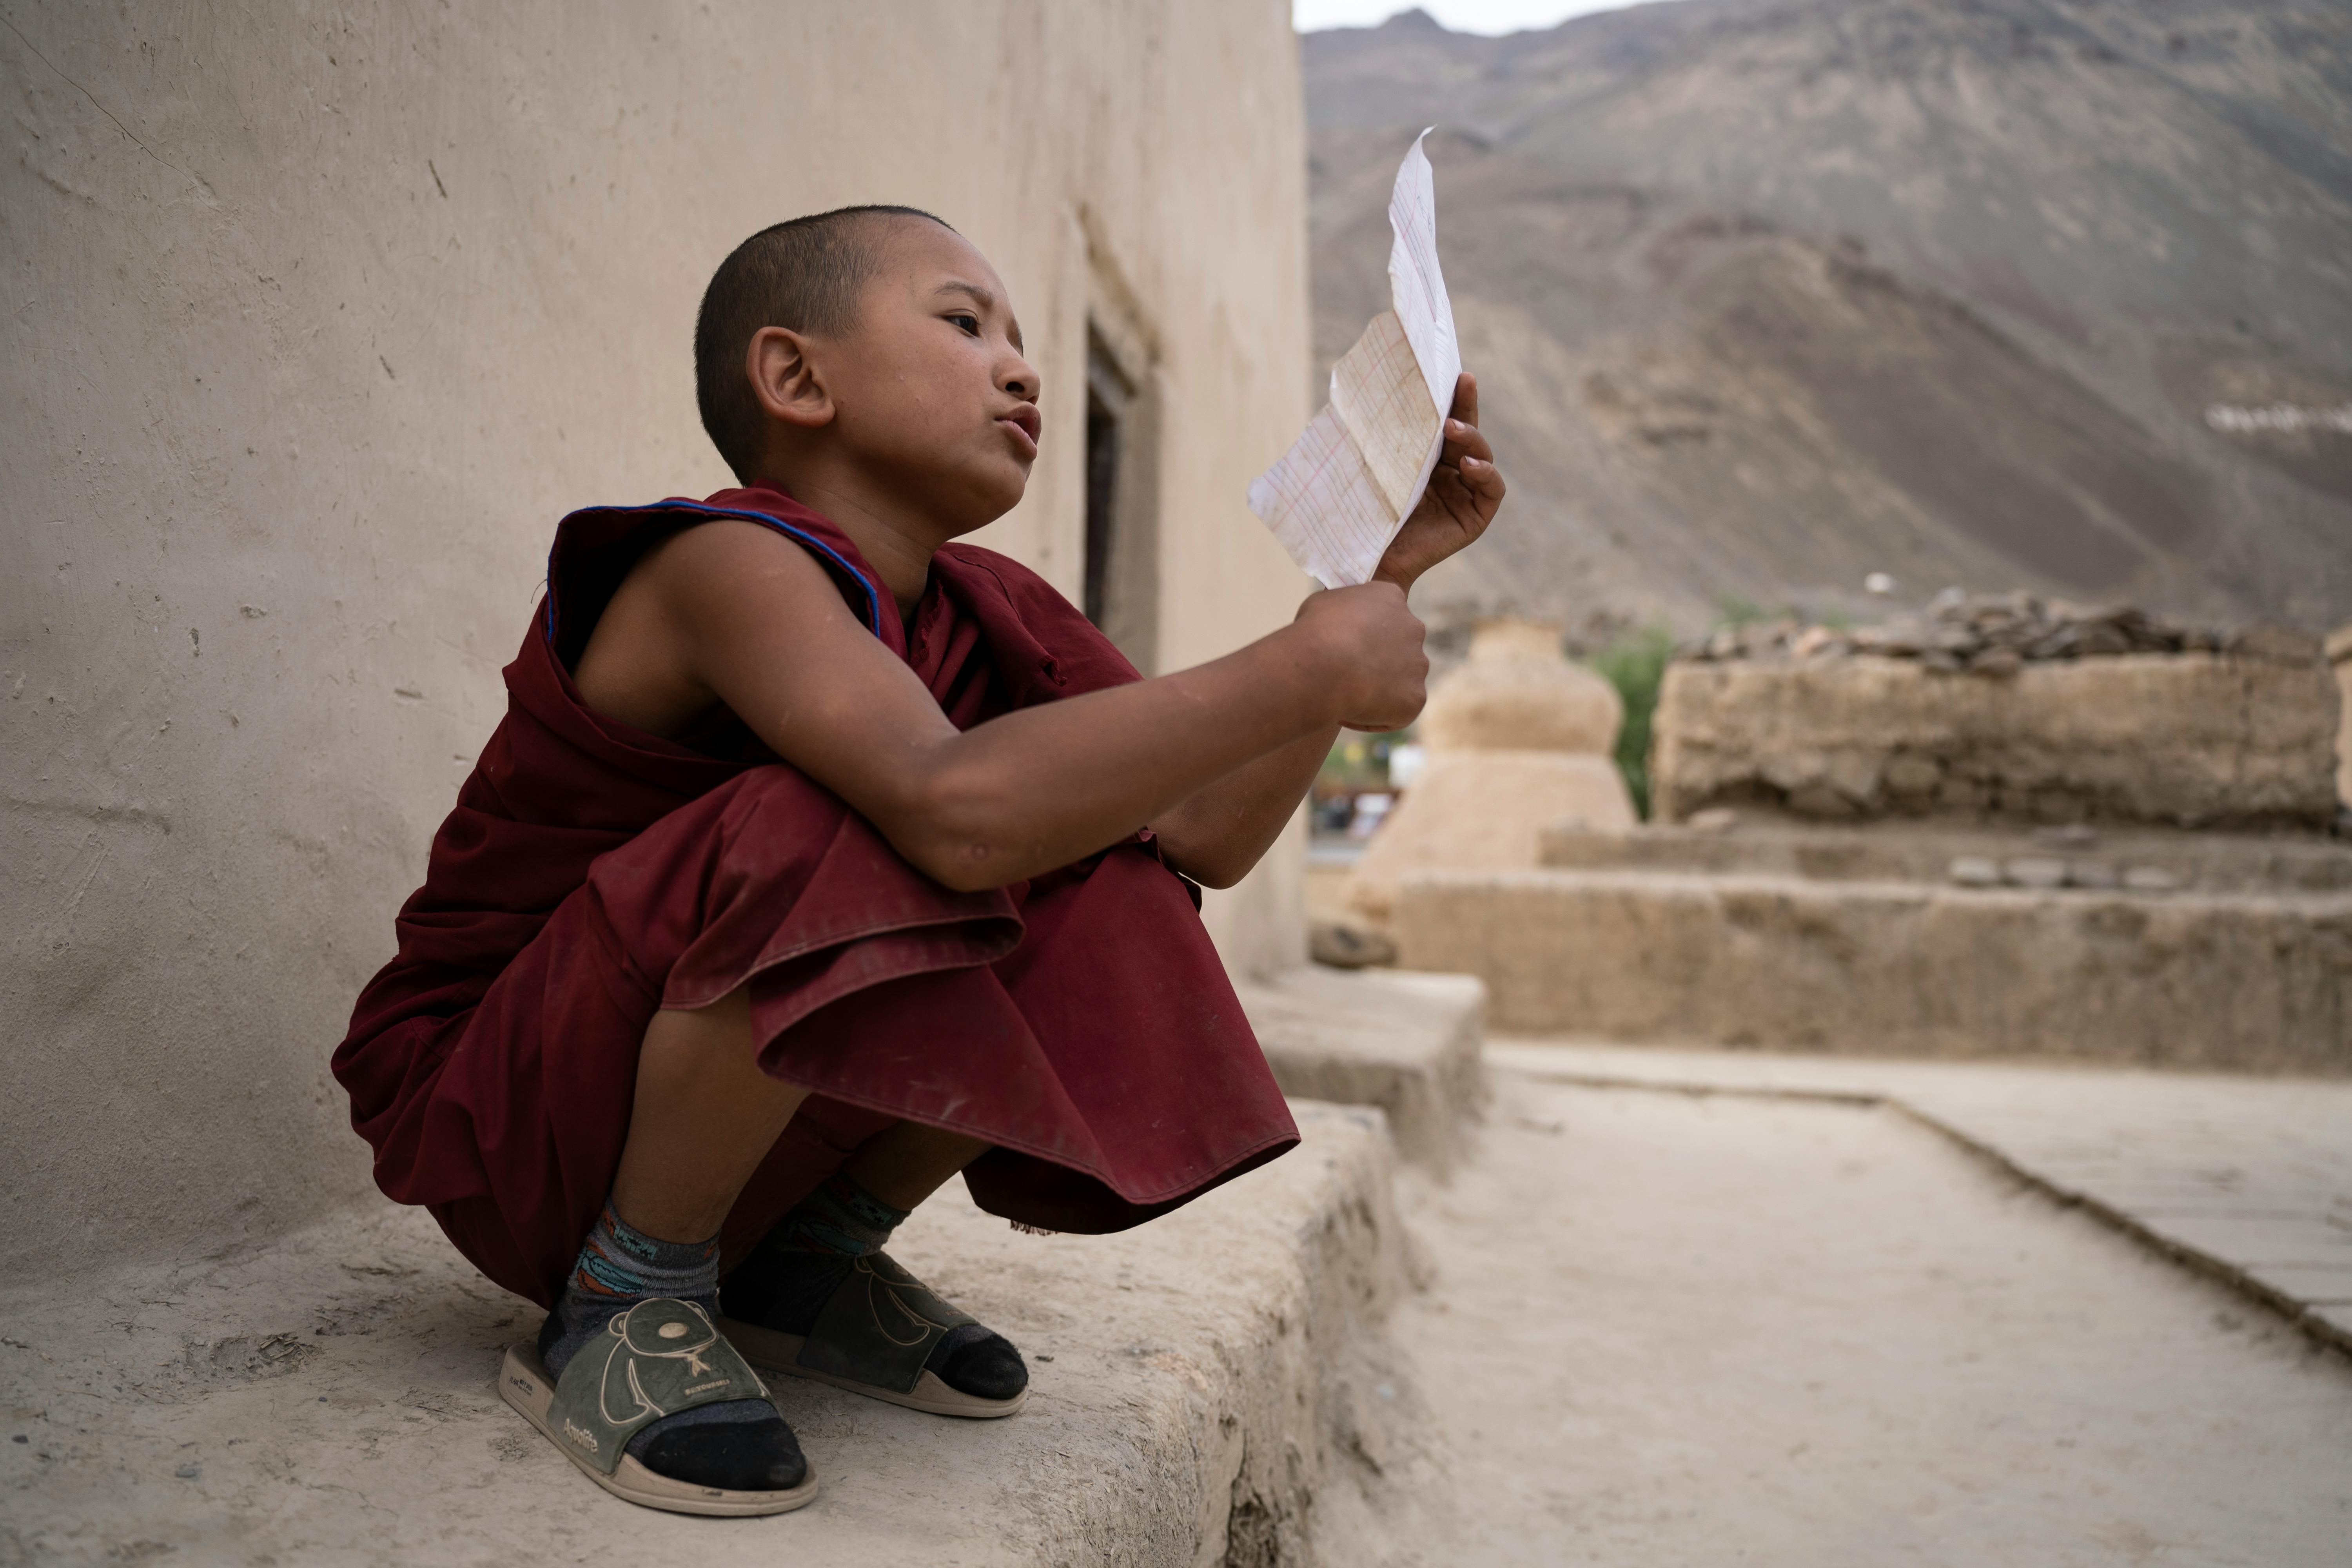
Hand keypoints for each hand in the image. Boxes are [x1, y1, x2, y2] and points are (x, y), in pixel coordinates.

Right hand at [1294, 580, 1428, 731]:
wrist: (1325, 665)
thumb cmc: (1315, 631)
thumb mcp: (1323, 604)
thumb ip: (1342, 613)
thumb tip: (1337, 625)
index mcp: (1391, 598)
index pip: (1382, 614)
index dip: (1358, 633)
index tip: (1340, 646)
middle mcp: (1413, 628)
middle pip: (1396, 647)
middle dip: (1374, 661)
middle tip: (1343, 674)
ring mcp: (1418, 664)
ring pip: (1399, 680)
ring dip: (1376, 689)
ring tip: (1343, 696)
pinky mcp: (1416, 697)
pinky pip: (1395, 711)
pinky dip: (1374, 717)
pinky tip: (1346, 714)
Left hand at [1374, 372, 1504, 593]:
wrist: (1365, 561)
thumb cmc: (1363, 515)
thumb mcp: (1373, 468)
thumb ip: (1383, 438)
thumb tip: (1373, 387)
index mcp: (1425, 459)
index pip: (1441, 422)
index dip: (1450, 397)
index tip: (1450, 371)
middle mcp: (1448, 473)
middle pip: (1465, 432)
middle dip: (1466, 405)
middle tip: (1463, 382)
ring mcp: (1464, 494)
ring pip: (1482, 455)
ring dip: (1472, 438)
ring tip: (1452, 429)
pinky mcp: (1475, 517)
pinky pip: (1492, 489)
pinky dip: (1486, 473)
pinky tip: (1469, 466)